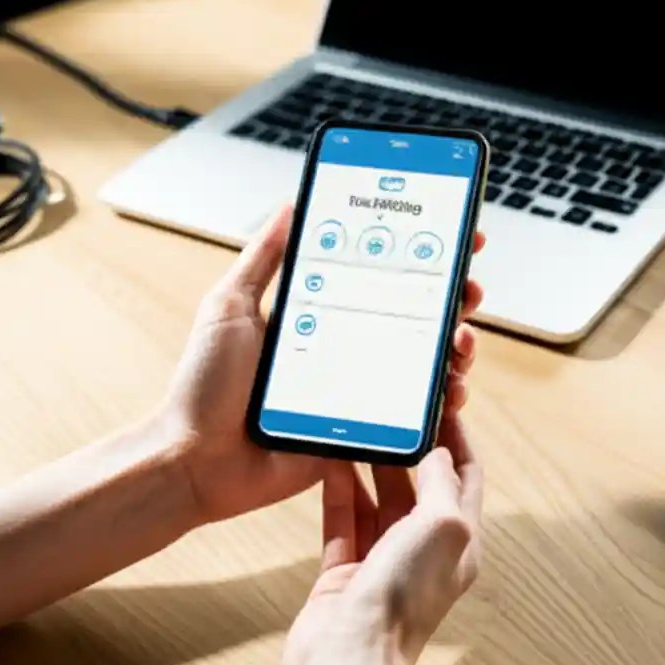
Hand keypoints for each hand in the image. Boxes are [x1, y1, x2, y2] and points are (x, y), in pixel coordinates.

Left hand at [161, 205, 485, 524]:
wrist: (195, 461)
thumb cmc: (204, 386)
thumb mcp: (230, 307)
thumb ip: (263, 258)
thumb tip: (290, 203)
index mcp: (319, 314)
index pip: (380, 276)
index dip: (419, 256)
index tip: (453, 235)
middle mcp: (344, 347)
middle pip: (414, 315)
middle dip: (452, 298)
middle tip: (468, 287)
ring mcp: (357, 389)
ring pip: (424, 361)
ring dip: (456, 345)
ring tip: (462, 338)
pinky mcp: (362, 429)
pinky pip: (414, 412)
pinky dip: (442, 397)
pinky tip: (453, 385)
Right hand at [282, 415, 483, 664]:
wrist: (347, 654)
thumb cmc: (401, 599)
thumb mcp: (441, 526)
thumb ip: (442, 483)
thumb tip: (439, 452)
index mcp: (461, 544)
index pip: (465, 480)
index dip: (456, 441)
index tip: (441, 406)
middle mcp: (424, 552)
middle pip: (420, 487)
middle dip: (408, 448)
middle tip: (393, 411)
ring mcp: (383, 562)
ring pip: (378, 501)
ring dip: (369, 465)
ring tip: (359, 427)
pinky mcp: (345, 572)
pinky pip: (343, 520)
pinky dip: (338, 489)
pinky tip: (331, 461)